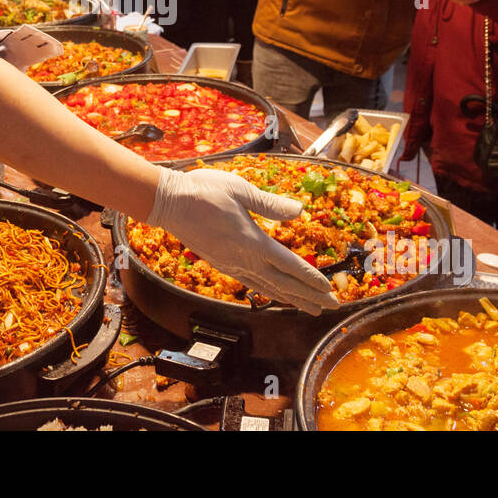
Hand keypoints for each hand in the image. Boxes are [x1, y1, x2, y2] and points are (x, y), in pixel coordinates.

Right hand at [148, 168, 338, 314]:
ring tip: (308, 308)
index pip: (290, 266)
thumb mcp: (241, 190)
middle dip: (307, 296)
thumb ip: (271, 204)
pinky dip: (268, 292)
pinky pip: (251, 283)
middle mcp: (243, 259)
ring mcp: (230, 264)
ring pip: (267, 288)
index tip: (329, 290)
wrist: (168, 202)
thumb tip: (300, 211)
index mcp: (252, 241)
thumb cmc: (204, 191)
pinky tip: (274, 293)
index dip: (311, 279)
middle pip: (282, 284)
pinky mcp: (220, 263)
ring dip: (290, 299)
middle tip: (330, 307)